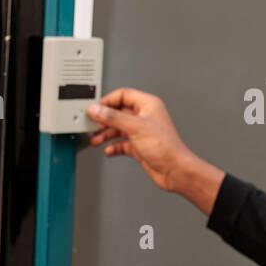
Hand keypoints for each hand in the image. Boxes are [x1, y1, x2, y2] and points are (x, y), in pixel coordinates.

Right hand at [86, 88, 223, 213]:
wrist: (174, 170)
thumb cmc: (165, 147)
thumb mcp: (135, 127)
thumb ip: (113, 118)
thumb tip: (96, 110)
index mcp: (148, 105)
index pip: (123, 95)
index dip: (108, 101)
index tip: (95, 109)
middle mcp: (144, 117)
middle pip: (118, 112)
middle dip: (104, 120)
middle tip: (92, 125)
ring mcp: (142, 132)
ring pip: (118, 128)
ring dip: (106, 134)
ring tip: (96, 139)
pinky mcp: (139, 146)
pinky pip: (122, 143)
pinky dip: (114, 146)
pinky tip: (108, 150)